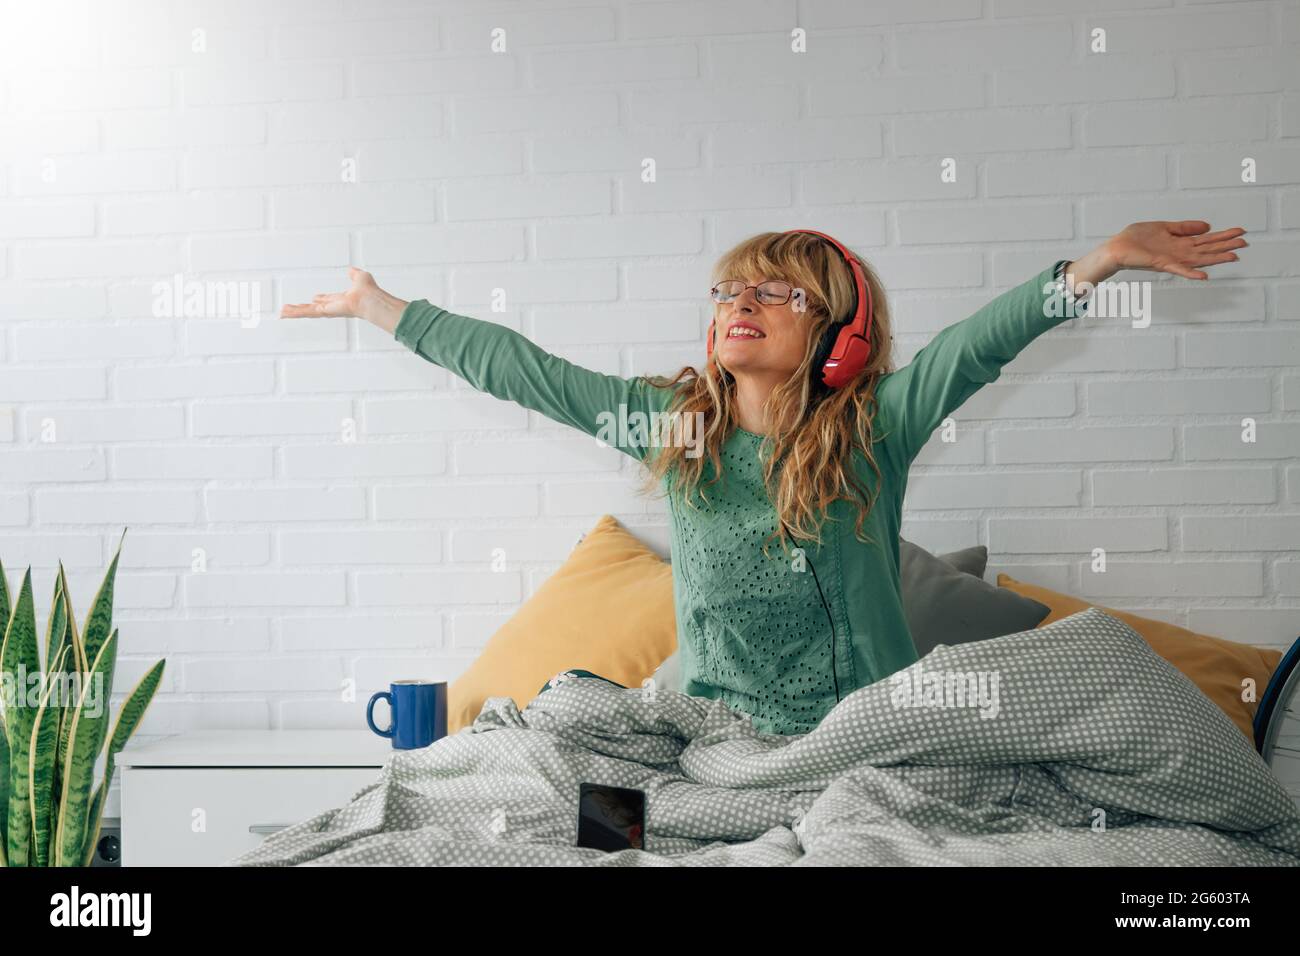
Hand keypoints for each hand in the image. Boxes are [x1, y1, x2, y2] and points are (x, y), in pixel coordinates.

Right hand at [281, 267, 408, 334]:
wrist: (370, 300)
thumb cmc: (369, 291)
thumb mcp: (360, 277)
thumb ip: (355, 274)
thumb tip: (352, 270)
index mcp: (342, 299)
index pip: (328, 300)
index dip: (321, 299)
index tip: (314, 298)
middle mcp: (334, 307)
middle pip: (315, 308)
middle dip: (304, 308)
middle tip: (294, 308)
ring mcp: (328, 310)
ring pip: (308, 312)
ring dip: (295, 312)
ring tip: (283, 312)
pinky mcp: (323, 312)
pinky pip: (306, 312)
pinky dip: (294, 313)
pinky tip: (285, 313)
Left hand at [1103, 220, 1246, 280]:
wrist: (1116, 248)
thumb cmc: (1135, 239)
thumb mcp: (1164, 227)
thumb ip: (1184, 227)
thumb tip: (1206, 225)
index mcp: (1180, 242)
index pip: (1207, 239)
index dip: (1223, 235)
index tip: (1241, 232)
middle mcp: (1179, 252)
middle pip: (1207, 249)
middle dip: (1226, 246)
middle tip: (1246, 243)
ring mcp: (1171, 259)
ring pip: (1199, 259)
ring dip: (1216, 259)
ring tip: (1233, 257)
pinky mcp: (1161, 264)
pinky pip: (1178, 269)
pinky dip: (1191, 273)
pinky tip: (1204, 276)